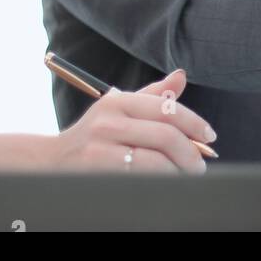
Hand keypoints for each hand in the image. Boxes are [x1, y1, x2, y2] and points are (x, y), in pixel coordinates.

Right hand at [47, 69, 214, 172]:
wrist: (50, 162)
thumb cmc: (94, 136)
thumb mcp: (119, 110)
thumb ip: (152, 96)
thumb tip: (181, 76)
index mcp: (118, 101)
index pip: (167, 109)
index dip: (194, 123)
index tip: (210, 136)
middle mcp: (108, 121)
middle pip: (166, 136)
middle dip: (191, 153)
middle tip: (200, 165)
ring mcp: (100, 148)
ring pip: (156, 161)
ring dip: (178, 172)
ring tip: (185, 176)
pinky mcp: (97, 172)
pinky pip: (140, 179)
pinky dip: (160, 183)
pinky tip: (166, 184)